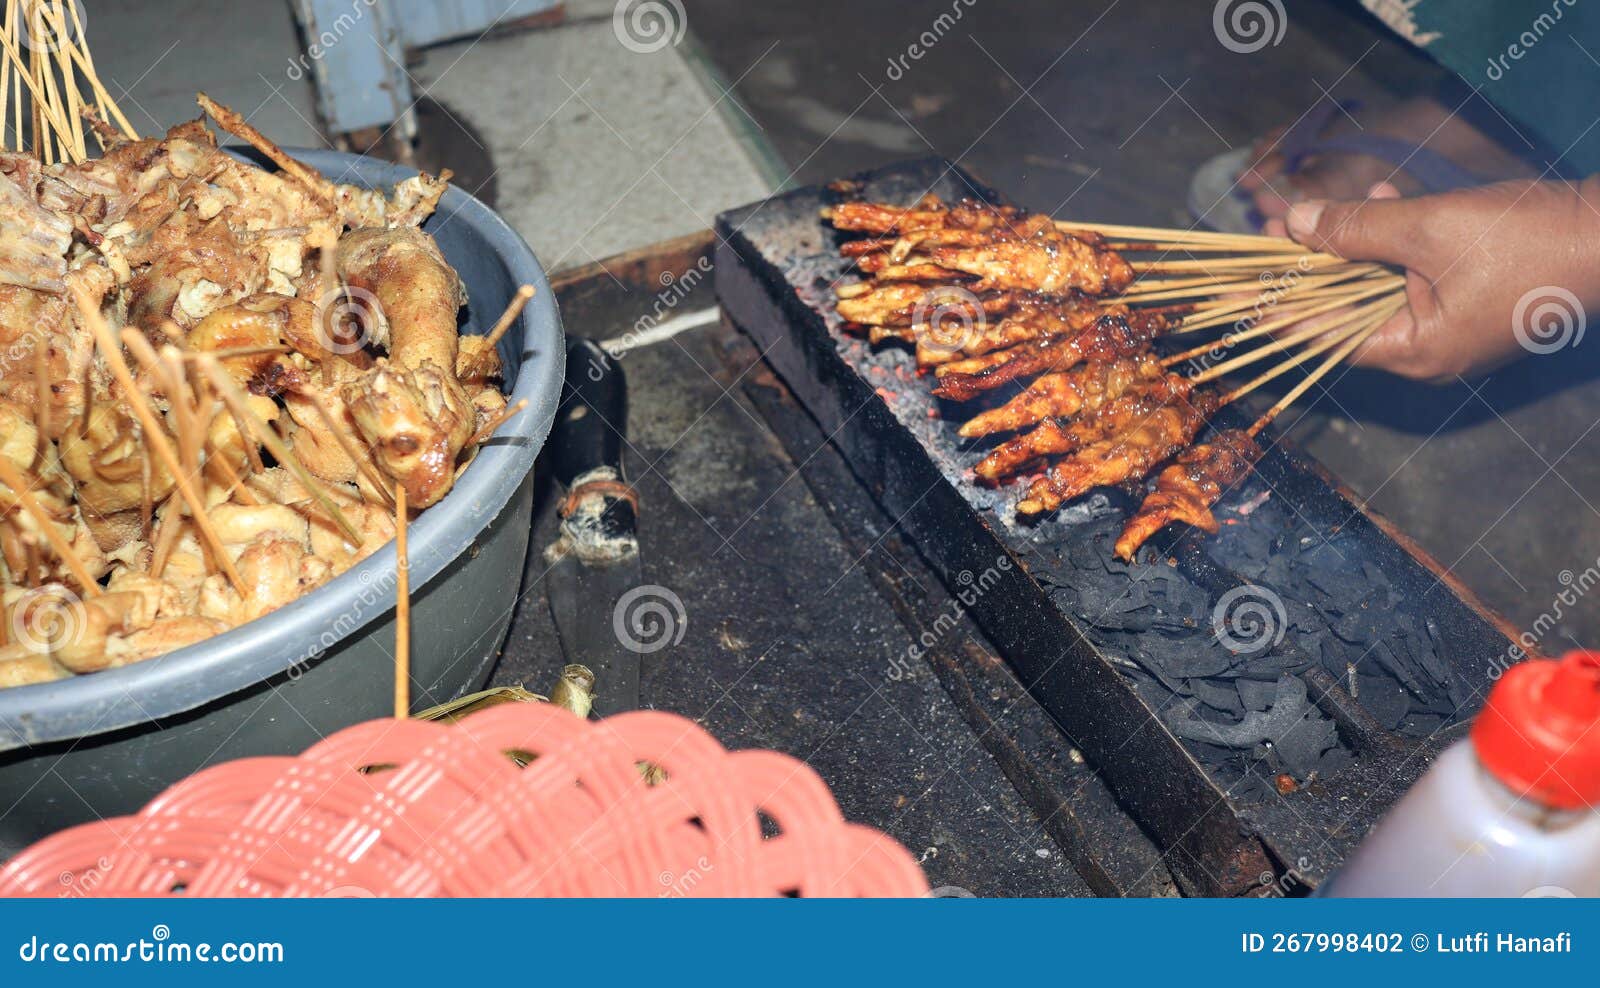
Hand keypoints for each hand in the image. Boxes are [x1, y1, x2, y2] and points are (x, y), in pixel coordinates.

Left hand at [1268, 178, 1599, 380]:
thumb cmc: (1526, 239)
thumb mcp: (1427, 227)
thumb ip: (1355, 231)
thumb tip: (1295, 227)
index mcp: (1413, 351)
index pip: (1321, 336)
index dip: (1272, 312)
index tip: (1230, 301)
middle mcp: (1427, 352)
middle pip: (1345, 310)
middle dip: (1307, 267)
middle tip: (1266, 234)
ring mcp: (1452, 330)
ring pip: (1380, 287)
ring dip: (1351, 245)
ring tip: (1310, 212)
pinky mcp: (1471, 302)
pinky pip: (1416, 276)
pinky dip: (1396, 243)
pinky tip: (1383, 200)